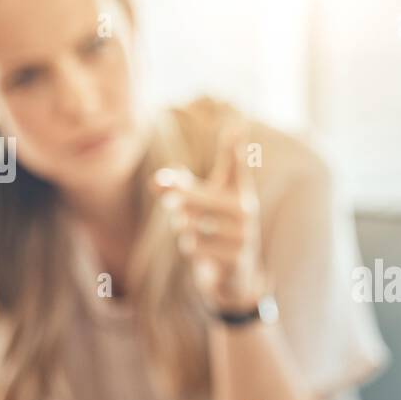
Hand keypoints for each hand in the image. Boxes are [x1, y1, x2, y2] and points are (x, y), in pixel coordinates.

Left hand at [154, 118, 265, 312]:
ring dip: (183, 229)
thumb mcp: (200, 206)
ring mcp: (243, 234)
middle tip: (167, 204)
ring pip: (192, 224)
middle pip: (196, 197)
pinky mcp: (236, 257)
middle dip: (177, 201)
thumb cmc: (215, 229)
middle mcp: (245, 210)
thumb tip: (156, 181)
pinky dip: (190, 247)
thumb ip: (179, 188)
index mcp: (239, 192)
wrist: (234, 275)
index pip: (235, 166)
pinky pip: (195, 246)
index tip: (237, 124)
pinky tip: (200, 250)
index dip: (234, 147)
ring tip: (192, 234)